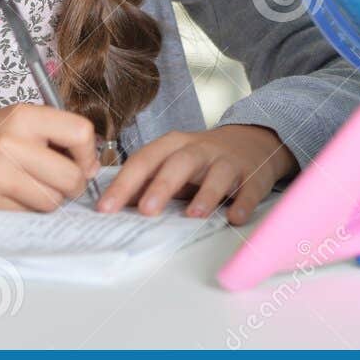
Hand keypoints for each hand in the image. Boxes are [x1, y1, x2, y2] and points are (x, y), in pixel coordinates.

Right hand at [0, 103, 99, 210]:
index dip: (88, 153)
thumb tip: (93, 169)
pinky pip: (28, 216)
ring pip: (51, 201)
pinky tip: (17, 196)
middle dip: (74, 184)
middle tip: (63, 181)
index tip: (83, 161)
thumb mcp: (26, 121)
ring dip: (51, 199)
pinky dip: (29, 210)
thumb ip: (62, 136)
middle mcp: (8, 144)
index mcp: (23, 117)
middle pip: (70, 177)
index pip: (80, 133)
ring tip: (35, 186)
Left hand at [94, 124, 297, 225]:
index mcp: (174, 145)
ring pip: (218, 174)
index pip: (145, 160)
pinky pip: (249, 189)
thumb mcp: (173, 161)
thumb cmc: (203, 159)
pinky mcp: (253, 176)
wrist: (253, 142)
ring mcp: (229, 161)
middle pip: (180, 162)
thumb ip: (147, 180)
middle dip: (162, 186)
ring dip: (206, 194)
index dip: (124, 184)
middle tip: (146, 210)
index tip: (105, 209)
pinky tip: (234, 217)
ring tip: (194, 215)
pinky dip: (243, 203)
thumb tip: (113, 207)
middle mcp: (201, 150)